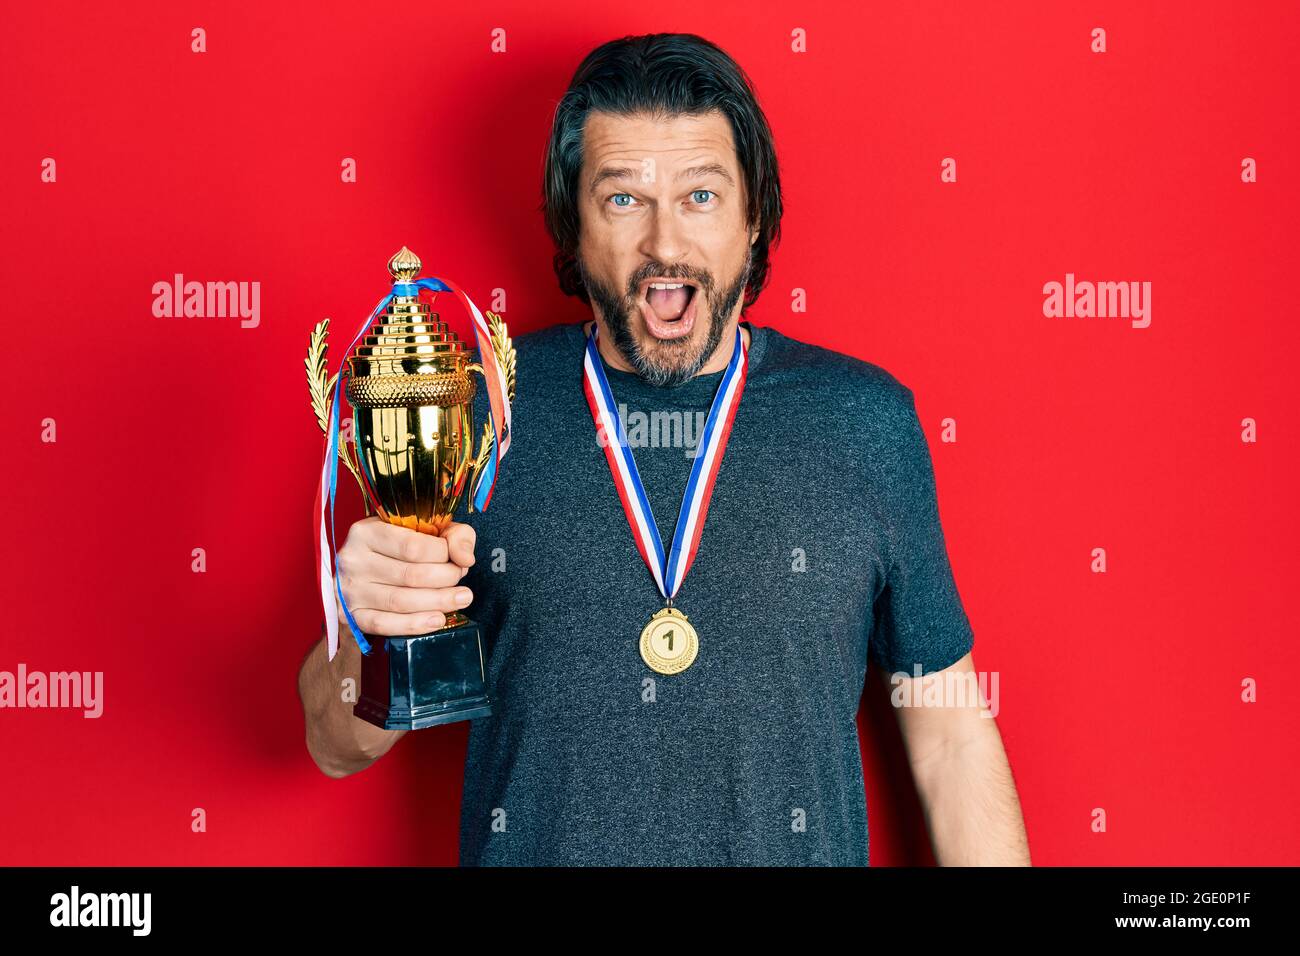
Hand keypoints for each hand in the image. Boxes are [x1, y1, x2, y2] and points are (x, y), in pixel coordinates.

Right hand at [333, 516, 475, 637]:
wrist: (365, 567)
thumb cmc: (399, 544)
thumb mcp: (427, 528)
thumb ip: (454, 535)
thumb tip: (466, 558)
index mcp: (367, 531)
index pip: (413, 546)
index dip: (443, 554)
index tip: (457, 558)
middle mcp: (354, 559)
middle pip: (410, 575)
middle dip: (446, 579)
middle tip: (462, 578)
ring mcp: (351, 589)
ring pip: (400, 601)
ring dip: (438, 602)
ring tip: (462, 599)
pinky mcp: (352, 615)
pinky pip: (384, 624)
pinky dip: (414, 624)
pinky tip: (437, 620)